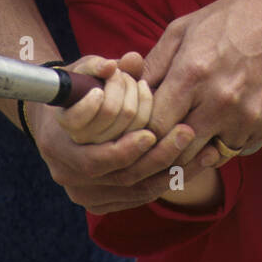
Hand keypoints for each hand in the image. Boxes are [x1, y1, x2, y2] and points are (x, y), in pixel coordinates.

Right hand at [29, 53, 198, 213]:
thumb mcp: (83, 71)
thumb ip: (103, 65)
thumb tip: (131, 60)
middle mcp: (68, 176)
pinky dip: (168, 181)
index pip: (93, 160)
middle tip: (187, 133)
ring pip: (135, 192)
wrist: (56, 118)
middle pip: (121, 178)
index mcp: (57, 145)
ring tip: (204, 151)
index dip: (124, 149)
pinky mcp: (102, 202)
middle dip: (158, 157)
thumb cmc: (73, 89)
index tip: (151, 132)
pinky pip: (139, 196)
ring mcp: (84, 193)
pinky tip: (195, 163)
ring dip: (173, 173)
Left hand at [142, 0, 261, 167]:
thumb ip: (155, 63)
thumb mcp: (185, 28)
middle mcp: (220, 101)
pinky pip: (240, 147)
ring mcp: (248, 117)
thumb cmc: (233, 17)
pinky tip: (228, 119)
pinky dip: (229, 138)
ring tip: (198, 125)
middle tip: (166, 137)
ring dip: (200, 145)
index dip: (146, 130)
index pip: (154, 127)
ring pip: (210, 154)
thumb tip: (133, 90)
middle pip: (179, 149)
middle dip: (169, 145)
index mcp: (193, 74)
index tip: (146, 125)